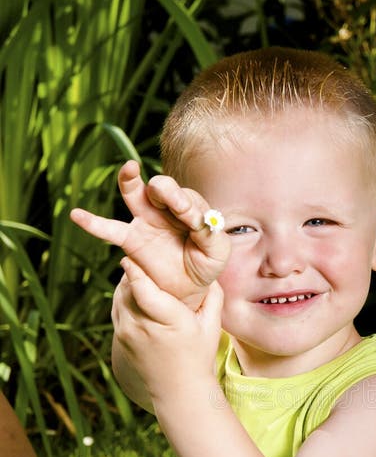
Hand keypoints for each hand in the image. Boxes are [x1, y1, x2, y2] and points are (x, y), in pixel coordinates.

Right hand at [70, 159, 230, 309]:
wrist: (187, 287)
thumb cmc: (205, 265)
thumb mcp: (217, 253)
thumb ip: (211, 235)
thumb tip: (200, 222)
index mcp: (192, 209)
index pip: (187, 198)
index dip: (187, 206)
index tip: (190, 220)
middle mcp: (168, 208)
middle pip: (162, 187)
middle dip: (166, 190)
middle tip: (172, 202)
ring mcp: (147, 219)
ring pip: (135, 193)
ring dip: (131, 180)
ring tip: (130, 169)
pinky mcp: (131, 238)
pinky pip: (109, 229)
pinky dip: (93, 223)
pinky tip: (77, 215)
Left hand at [112, 257, 223, 403]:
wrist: (178, 389)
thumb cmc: (199, 356)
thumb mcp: (212, 326)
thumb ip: (213, 296)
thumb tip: (211, 270)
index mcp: (168, 321)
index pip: (143, 290)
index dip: (135, 270)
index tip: (133, 254)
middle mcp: (142, 326)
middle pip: (127, 287)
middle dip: (133, 270)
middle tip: (142, 254)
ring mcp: (127, 333)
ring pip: (119, 295)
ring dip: (127, 281)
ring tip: (139, 269)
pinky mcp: (119, 337)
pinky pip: (117, 307)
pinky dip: (124, 295)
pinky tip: (136, 289)